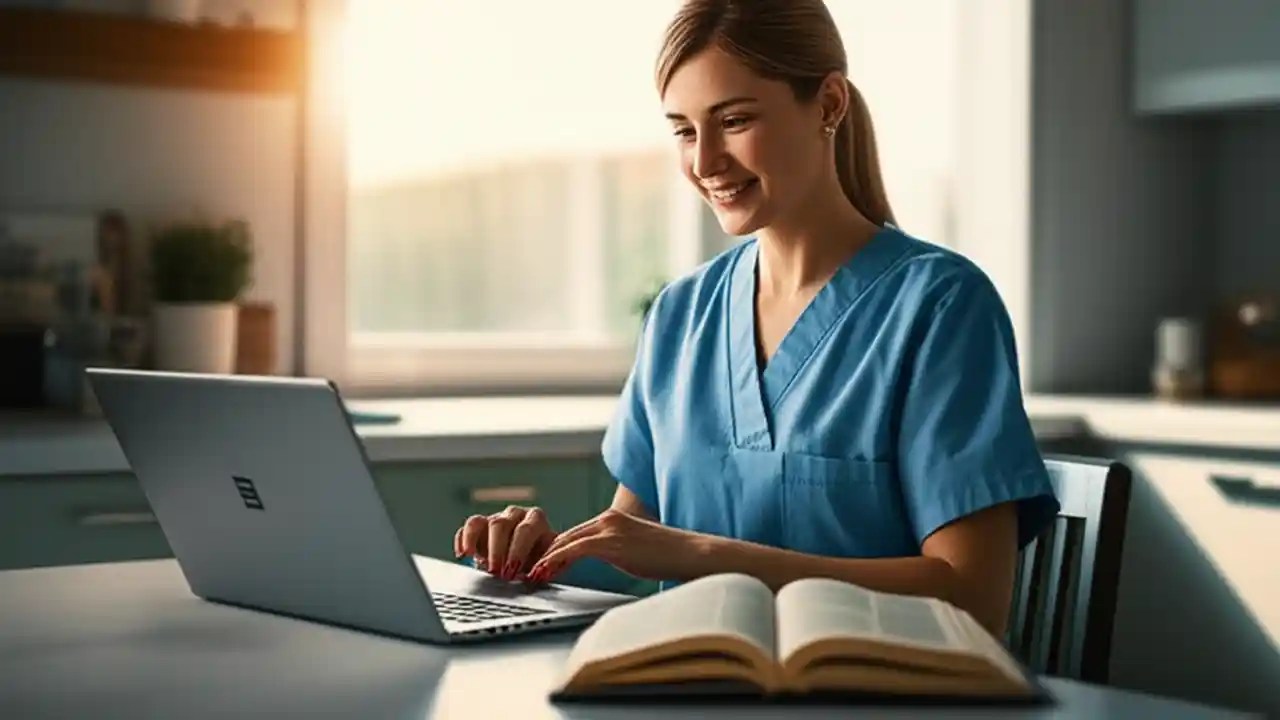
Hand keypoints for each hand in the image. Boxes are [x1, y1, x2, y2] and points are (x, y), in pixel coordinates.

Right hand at [453, 505, 556, 580]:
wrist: (527, 561)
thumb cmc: (541, 561)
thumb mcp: (550, 563)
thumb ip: (549, 566)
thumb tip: (542, 572)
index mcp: (536, 519)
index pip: (526, 529)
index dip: (518, 551)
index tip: (513, 571)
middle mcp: (515, 514)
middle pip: (501, 525)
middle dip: (498, 550)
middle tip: (496, 572)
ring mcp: (497, 517)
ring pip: (482, 522)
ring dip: (479, 544)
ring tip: (478, 563)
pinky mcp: (480, 524)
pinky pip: (469, 526)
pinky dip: (463, 539)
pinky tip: (462, 554)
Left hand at [527, 509, 703, 583]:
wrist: (689, 554)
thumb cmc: (666, 557)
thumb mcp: (633, 550)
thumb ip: (614, 550)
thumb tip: (600, 561)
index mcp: (612, 518)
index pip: (574, 534)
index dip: (554, 551)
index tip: (541, 566)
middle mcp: (607, 518)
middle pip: (565, 536)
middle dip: (544, 555)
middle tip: (528, 572)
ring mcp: (609, 528)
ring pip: (565, 541)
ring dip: (545, 560)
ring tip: (531, 575)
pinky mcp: (611, 541)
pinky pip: (574, 550)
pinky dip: (556, 561)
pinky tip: (545, 572)